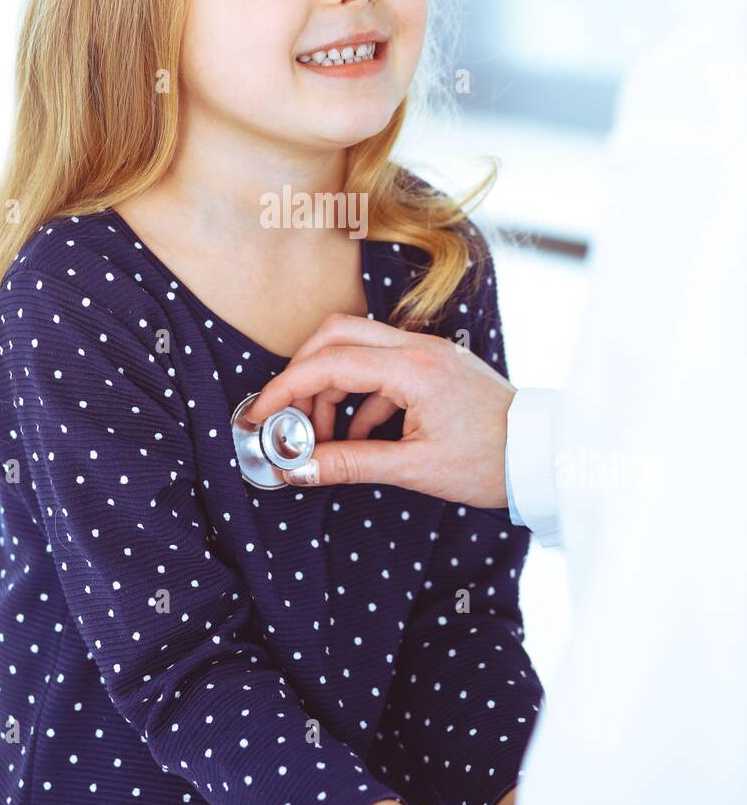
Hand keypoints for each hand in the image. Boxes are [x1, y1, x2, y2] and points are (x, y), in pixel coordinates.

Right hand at [244, 313, 514, 506]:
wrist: (545, 455)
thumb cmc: (492, 462)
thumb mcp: (415, 469)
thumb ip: (350, 464)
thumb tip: (297, 468)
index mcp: (413, 368)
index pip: (330, 362)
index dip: (286, 387)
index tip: (260, 414)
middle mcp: (418, 347)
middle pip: (336, 334)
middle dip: (302, 373)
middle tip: (287, 416)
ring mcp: (427, 351)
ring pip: (356, 347)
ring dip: (330, 387)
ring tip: (324, 437)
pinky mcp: (433, 364)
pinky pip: (380, 366)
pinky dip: (359, 396)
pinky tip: (360, 438)